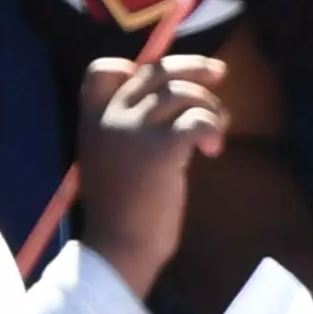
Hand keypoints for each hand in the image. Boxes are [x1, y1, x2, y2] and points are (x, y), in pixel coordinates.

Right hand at [73, 47, 226, 303]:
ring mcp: (134, 130)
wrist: (119, 247)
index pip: (103, 70)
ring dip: (210, 106)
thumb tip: (173, 103)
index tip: (165, 78)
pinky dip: (213, 128)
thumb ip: (128, 130)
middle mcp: (110, 118)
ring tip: (218, 130)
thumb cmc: (121, 211)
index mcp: (92, 120)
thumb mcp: (111, 160)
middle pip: (156, 71)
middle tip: (220, 75)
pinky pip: (197, 120)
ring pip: (183, 93)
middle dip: (194, 68)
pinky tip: (213, 150)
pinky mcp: (161, 149)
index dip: (136, 66)